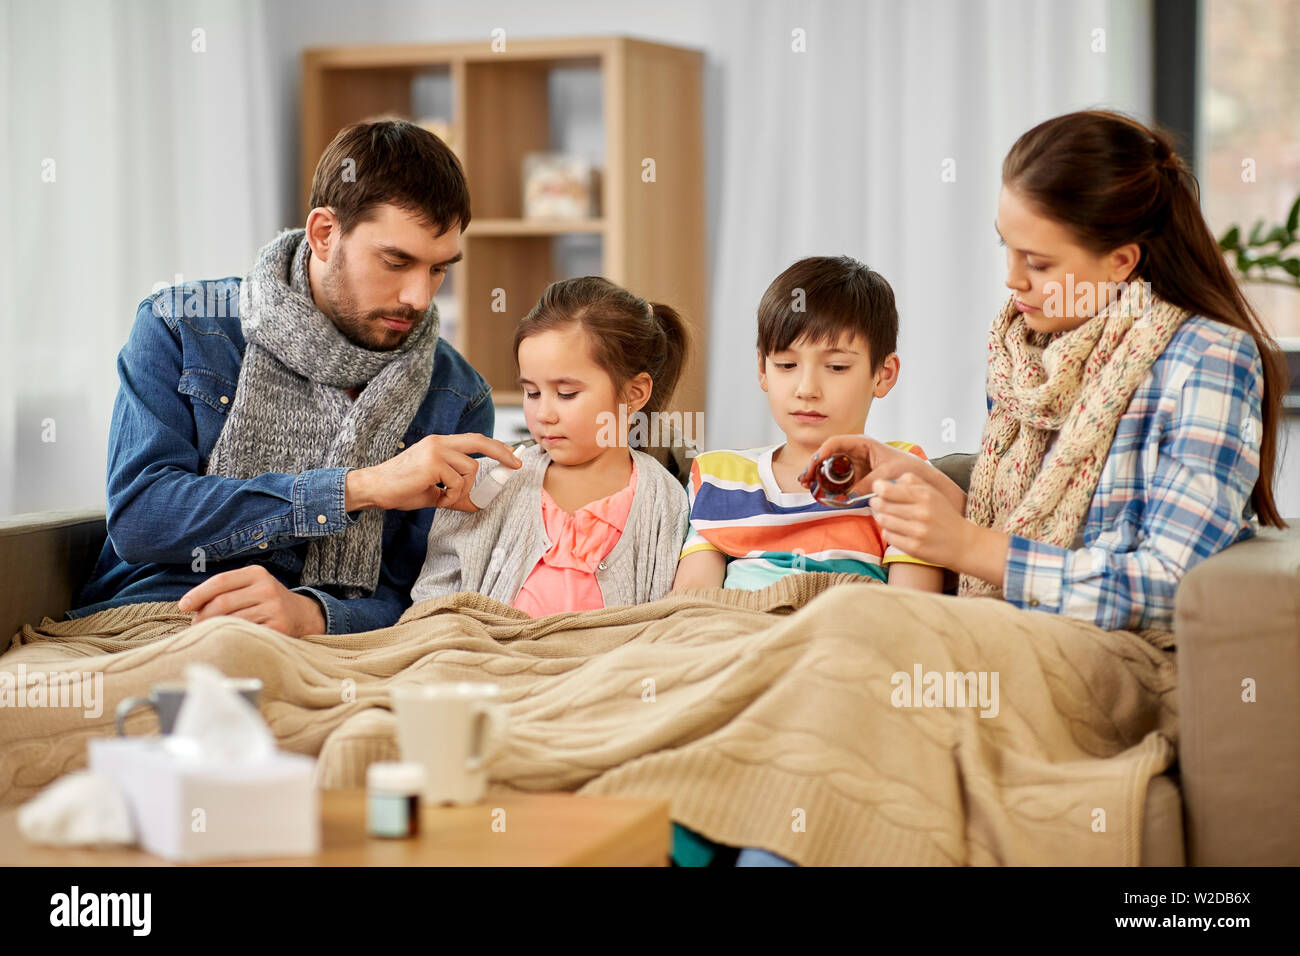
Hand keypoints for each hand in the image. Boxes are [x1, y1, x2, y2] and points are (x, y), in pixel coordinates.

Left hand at [177, 566, 325, 635]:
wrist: (302, 615)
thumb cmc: (265, 601)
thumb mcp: (251, 586)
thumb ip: (225, 590)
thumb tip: (190, 605)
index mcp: (257, 573)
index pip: (221, 581)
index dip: (198, 594)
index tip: (182, 606)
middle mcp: (267, 588)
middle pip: (223, 603)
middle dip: (203, 615)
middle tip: (195, 624)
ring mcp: (274, 608)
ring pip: (232, 620)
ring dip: (214, 628)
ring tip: (209, 631)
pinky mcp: (278, 627)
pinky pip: (245, 633)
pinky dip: (232, 636)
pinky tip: (227, 637)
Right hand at [345, 434, 521, 512]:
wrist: (373, 488)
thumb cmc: (401, 488)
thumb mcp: (434, 492)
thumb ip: (456, 494)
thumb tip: (478, 504)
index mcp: (440, 444)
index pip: (474, 439)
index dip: (495, 446)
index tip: (512, 455)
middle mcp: (439, 443)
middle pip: (479, 442)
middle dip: (502, 453)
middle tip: (517, 465)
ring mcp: (436, 451)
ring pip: (470, 470)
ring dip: (462, 490)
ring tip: (443, 497)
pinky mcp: (432, 463)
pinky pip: (457, 482)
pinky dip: (451, 496)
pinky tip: (436, 496)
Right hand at [800, 435, 964, 512]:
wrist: (921, 479)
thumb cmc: (908, 469)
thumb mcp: (887, 475)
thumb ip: (867, 485)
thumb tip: (847, 497)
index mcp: (863, 443)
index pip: (835, 442)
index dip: (821, 453)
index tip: (813, 465)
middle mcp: (855, 452)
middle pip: (828, 455)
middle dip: (814, 466)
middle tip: (804, 480)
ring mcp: (855, 464)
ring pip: (830, 468)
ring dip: (818, 477)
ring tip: (808, 487)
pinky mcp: (856, 477)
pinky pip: (838, 480)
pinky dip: (829, 486)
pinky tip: (821, 494)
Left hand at [871, 473, 1009, 585]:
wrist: (964, 544)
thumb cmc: (945, 516)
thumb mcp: (934, 493)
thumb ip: (913, 482)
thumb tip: (888, 480)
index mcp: (925, 496)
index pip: (888, 489)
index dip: (878, 488)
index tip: (878, 488)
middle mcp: (921, 513)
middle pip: (882, 504)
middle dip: (876, 503)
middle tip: (877, 503)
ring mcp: (917, 532)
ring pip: (883, 520)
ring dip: (881, 517)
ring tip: (886, 516)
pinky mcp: (914, 548)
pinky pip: (888, 536)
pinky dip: (888, 532)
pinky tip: (896, 530)